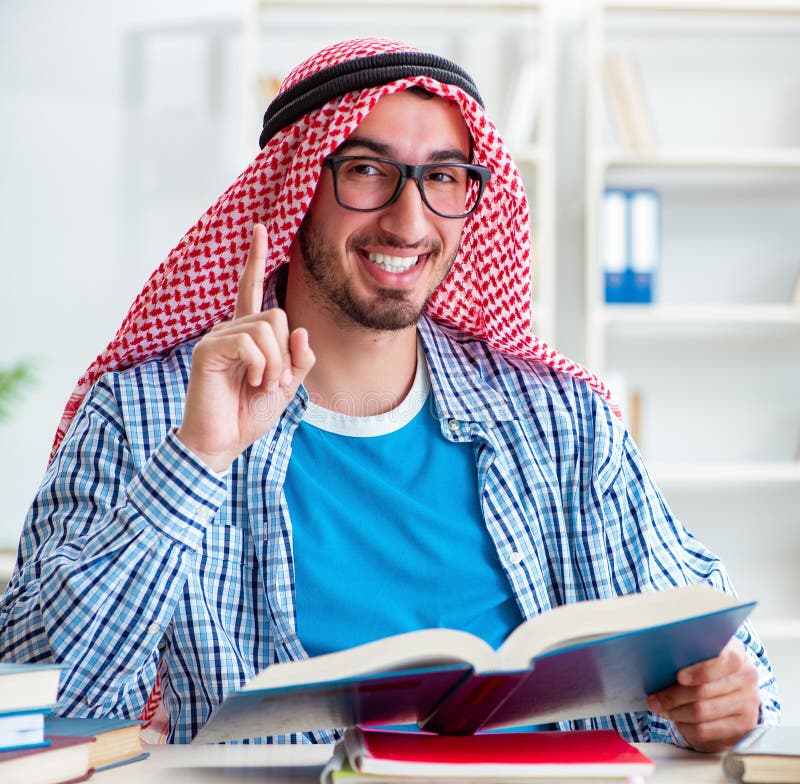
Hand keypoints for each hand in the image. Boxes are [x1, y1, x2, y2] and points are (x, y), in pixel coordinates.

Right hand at [176, 224, 314, 471]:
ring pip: (267, 329)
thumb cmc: (250, 413)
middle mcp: (230, 329)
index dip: (256, 258)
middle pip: (277, 316)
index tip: (260, 228)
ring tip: (261, 385)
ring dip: (276, 364)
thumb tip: (301, 330)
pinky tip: (250, 383)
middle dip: (286, 355)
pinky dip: (261, 367)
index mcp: (247, 335)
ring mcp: (217, 337)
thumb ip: (299, 359)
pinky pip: (250, 343)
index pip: (251, 289)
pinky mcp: (208, 350)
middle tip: (274, 382)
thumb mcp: (288, 386)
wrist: (224, 441)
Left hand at [646, 638, 760, 751]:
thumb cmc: (708, 666)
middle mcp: (746, 677)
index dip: (698, 671)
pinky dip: (686, 727)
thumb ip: (688, 654)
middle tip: (654, 700)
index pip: (721, 662)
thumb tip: (659, 661)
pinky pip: (707, 730)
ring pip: (702, 712)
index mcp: (735, 653)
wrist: (734, 689)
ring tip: (661, 709)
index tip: (679, 677)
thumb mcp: (703, 654)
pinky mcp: (744, 725)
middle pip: (704, 691)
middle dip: (673, 696)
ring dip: (676, 712)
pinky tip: (677, 720)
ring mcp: (748, 702)